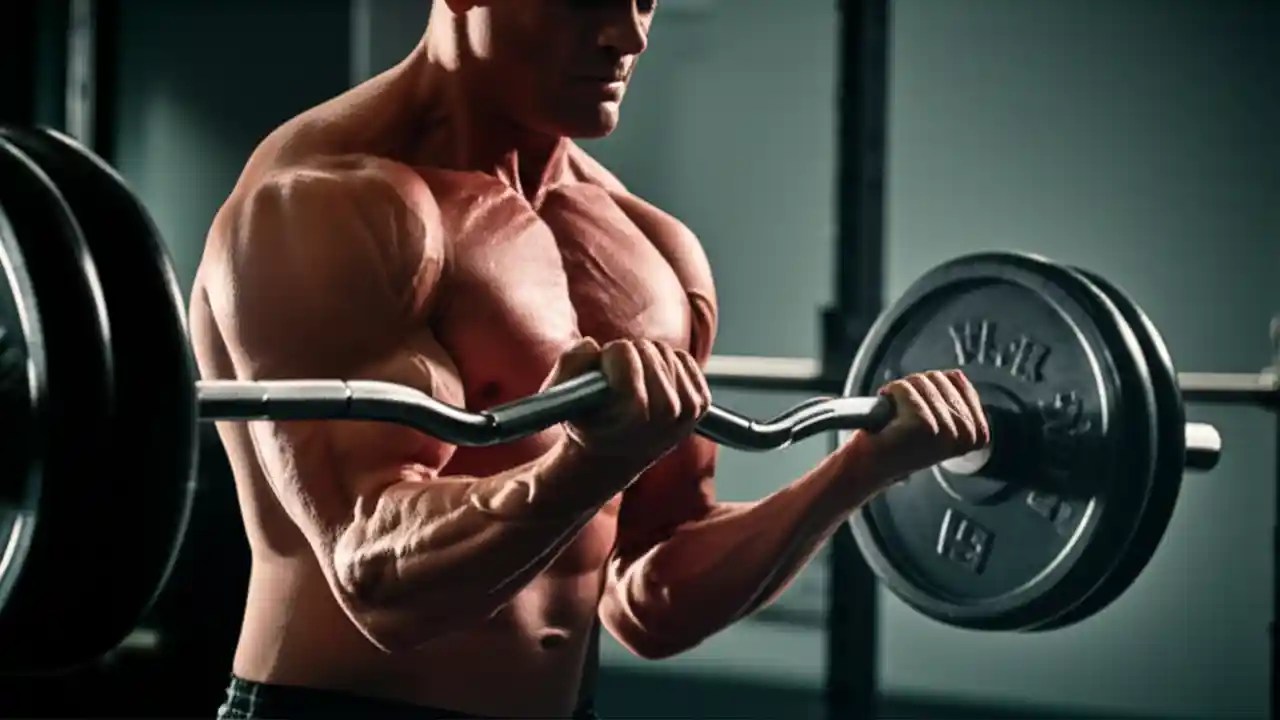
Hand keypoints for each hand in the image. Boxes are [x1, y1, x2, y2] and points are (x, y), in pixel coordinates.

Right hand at [542, 337, 710, 473]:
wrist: (615, 456)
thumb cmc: (587, 424)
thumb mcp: (562, 398)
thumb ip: (569, 365)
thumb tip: (591, 344)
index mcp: (636, 414)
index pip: (625, 353)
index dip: (608, 357)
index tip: (601, 375)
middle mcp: (668, 414)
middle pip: (646, 349)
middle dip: (626, 356)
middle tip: (615, 378)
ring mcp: (689, 410)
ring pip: (664, 352)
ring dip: (644, 359)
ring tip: (632, 383)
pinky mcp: (701, 404)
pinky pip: (684, 359)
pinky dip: (667, 362)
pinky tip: (653, 382)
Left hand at [843, 370, 990, 488]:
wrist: (872, 465)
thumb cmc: (901, 442)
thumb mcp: (940, 421)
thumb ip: (953, 398)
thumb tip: (956, 375)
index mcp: (977, 433)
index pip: (957, 378)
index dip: (930, 387)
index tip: (920, 410)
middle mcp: (967, 434)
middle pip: (937, 377)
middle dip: (914, 389)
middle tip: (904, 415)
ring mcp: (946, 430)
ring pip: (920, 381)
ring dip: (900, 394)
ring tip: (895, 417)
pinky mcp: (922, 425)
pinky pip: (903, 388)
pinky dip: (889, 395)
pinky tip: (886, 417)